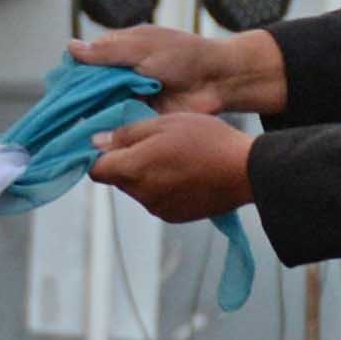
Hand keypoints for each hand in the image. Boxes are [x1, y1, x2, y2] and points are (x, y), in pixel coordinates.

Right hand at [68, 25, 285, 117]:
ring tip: (66, 130)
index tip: (55, 89)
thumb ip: (107, 51)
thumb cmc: (184, 55)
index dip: (71, 75)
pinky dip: (106, 130)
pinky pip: (118, 124)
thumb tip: (71, 47)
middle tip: (55, 116)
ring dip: (88, 116)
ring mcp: (130, 96)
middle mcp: (122, 74)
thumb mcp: (143, 47)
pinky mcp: (140, 116)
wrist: (217, 80)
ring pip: (101, 108)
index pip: (86, 62)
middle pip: (90, 88)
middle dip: (76, 101)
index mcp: (121, 50)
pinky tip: (90, 138)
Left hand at [89, 113, 254, 223]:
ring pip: (137, 189)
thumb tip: (97, 142)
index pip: (96, 170)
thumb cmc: (206, 140)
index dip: (100, 156)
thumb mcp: (164, 123)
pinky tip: (184, 173)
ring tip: (174, 157)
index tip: (114, 142)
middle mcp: (141, 194)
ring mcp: (157, 208)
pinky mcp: (173, 216)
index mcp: (134, 170)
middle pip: (118, 179)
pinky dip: (162, 187)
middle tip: (153, 143)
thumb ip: (127, 134)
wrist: (244, 171)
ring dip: (145, 175)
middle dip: (127, 162)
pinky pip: (156, 200)